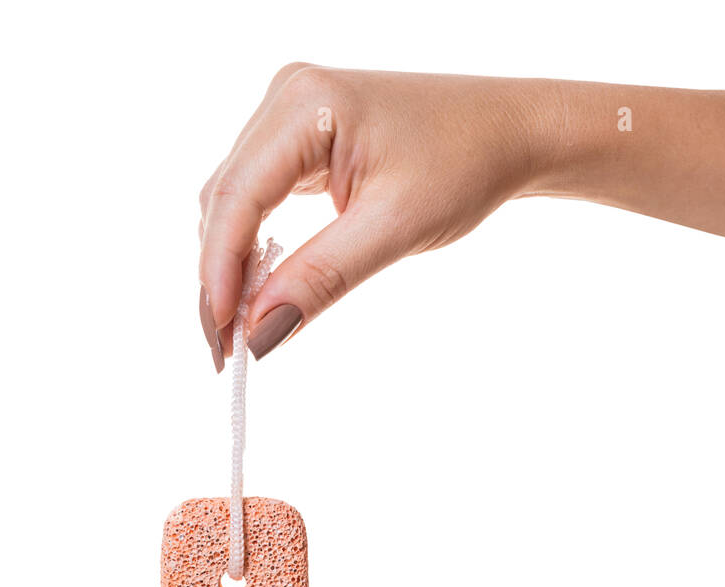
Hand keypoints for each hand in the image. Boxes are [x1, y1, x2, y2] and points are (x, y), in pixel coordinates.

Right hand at [198, 65, 553, 367]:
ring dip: (231, 265)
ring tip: (240, 329)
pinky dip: (254, 245)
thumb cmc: (464, 164)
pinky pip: (257, 196)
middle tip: (226, 350)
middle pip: (224, 201)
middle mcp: (285, 98)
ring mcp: (288, 115)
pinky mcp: (299, 137)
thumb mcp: (394, 229)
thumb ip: (321, 279)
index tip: (222, 336)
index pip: (236, 197)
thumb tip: (261, 333)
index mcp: (304, 104)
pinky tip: (260, 288)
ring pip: (233, 202)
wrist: (505, 131)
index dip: (218, 272)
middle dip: (218, 277)